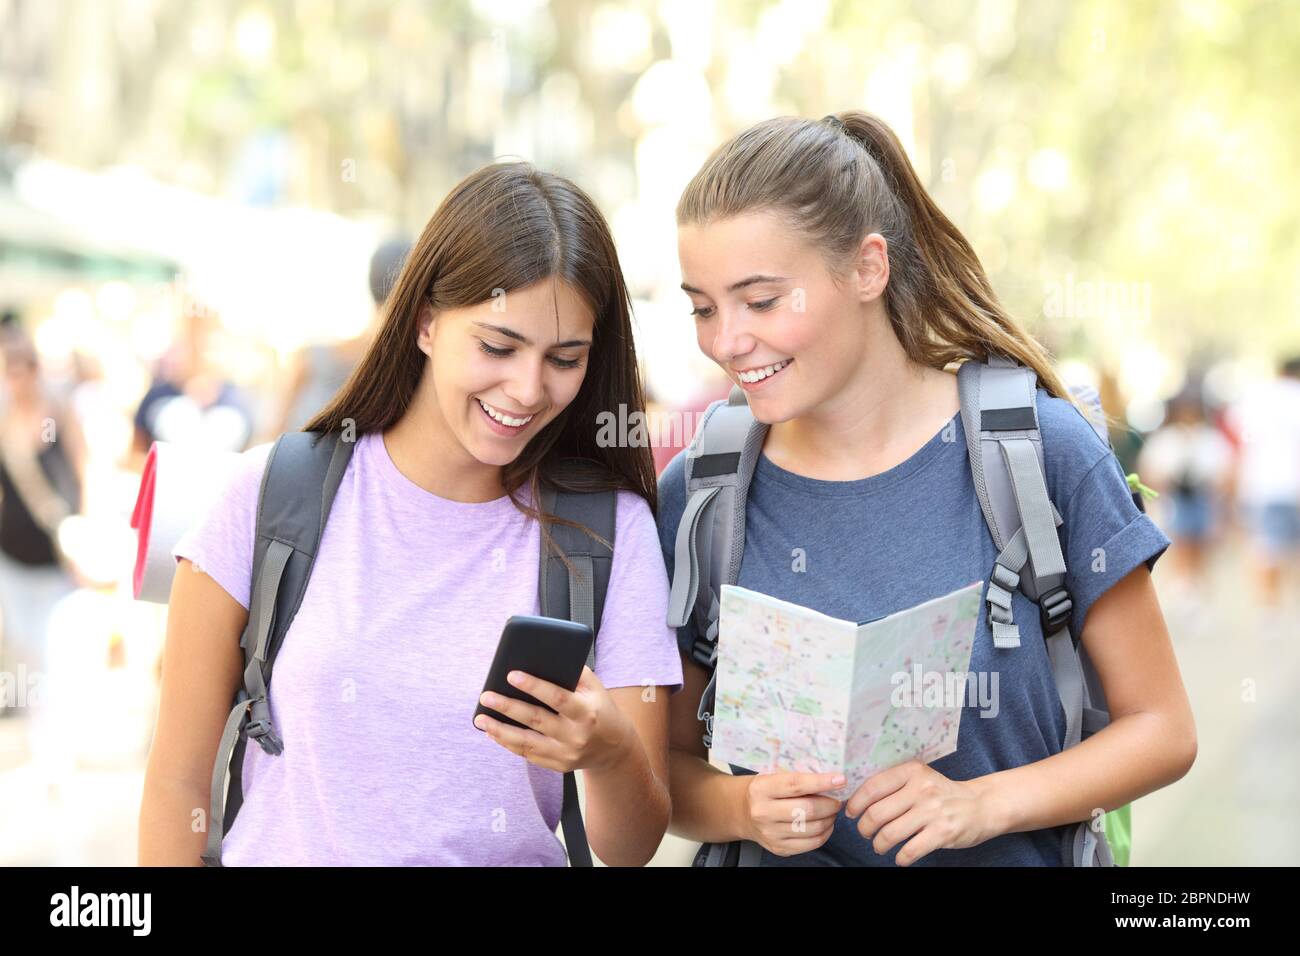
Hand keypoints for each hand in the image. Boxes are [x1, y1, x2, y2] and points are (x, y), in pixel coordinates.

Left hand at [474, 666, 632, 773]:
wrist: (615, 748)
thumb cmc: (600, 709)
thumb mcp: (595, 688)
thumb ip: (573, 673)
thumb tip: (542, 658)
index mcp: (586, 712)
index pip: (557, 698)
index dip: (534, 686)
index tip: (511, 675)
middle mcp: (576, 736)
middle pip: (536, 720)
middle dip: (507, 707)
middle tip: (486, 696)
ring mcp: (566, 754)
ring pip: (526, 742)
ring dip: (499, 730)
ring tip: (480, 718)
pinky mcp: (557, 765)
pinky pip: (527, 754)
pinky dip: (508, 743)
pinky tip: (493, 732)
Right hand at [739, 771, 845, 856]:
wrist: (742, 813)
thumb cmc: (764, 790)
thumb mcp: (772, 777)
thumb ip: (796, 778)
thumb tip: (831, 780)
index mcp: (761, 789)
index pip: (796, 785)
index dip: (821, 782)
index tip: (840, 779)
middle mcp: (763, 812)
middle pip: (807, 810)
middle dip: (830, 804)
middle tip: (837, 799)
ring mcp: (770, 833)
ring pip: (812, 828)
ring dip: (829, 819)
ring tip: (831, 811)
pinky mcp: (779, 848)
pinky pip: (811, 843)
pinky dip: (825, 833)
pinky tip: (826, 824)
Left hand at [844, 760, 996, 864]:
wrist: (981, 805)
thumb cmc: (941, 793)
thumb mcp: (920, 777)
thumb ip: (894, 782)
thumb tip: (857, 796)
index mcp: (912, 771)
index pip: (872, 787)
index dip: (855, 803)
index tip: (851, 813)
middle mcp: (921, 789)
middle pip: (876, 813)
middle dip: (864, 828)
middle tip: (865, 832)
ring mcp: (932, 811)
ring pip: (889, 834)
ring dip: (878, 845)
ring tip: (879, 846)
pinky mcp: (942, 833)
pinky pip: (909, 851)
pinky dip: (900, 858)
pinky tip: (900, 857)